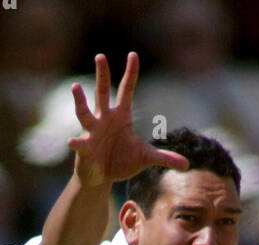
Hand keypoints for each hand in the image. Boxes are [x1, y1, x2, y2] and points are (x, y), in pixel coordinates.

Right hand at [67, 52, 189, 186]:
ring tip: (75, 87)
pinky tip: (71, 141)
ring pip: (85, 112)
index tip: (133, 54)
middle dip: (101, 75)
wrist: (101, 176)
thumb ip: (164, 158)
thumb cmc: (122, 161)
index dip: (130, 73)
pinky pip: (80, 143)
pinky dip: (76, 142)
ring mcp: (92, 131)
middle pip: (102, 92)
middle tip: (100, 56)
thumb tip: (187, 165)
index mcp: (121, 116)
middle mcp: (104, 118)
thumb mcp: (145, 157)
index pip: (127, 90)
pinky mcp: (84, 147)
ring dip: (80, 101)